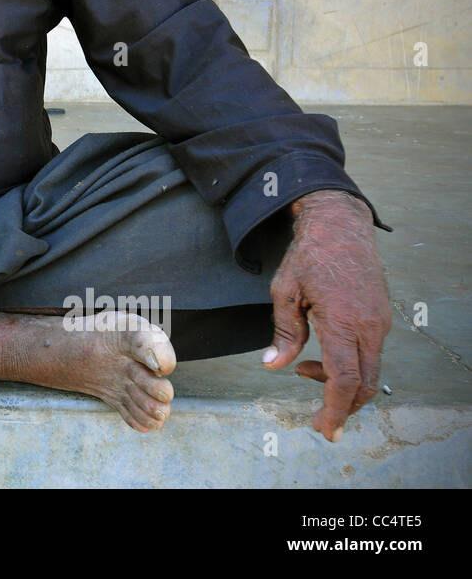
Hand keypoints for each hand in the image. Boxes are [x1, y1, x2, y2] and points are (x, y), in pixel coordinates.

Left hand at [263, 190, 391, 441]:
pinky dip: (349, 366)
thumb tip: (273, 366)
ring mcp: (380, 322)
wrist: (340, 226)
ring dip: (341, 384)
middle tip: (318, 421)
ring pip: (369, 371)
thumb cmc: (308, 256)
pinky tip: (322, 356)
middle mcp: (369, 325)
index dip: (334, 409)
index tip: (324, 429)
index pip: (345, 378)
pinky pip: (369, 354)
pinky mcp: (381, 318)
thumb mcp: (284, 291)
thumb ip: (283, 333)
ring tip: (305, 371)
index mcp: (342, 321)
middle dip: (342, 408)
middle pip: (364, 384)